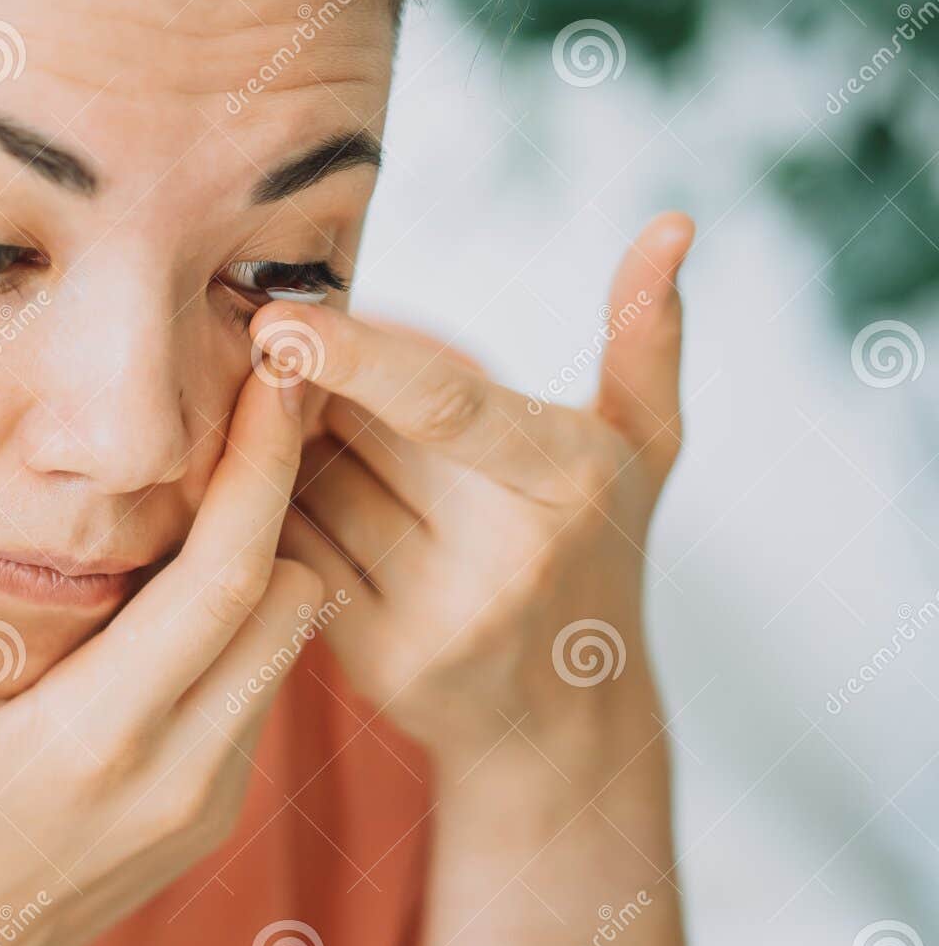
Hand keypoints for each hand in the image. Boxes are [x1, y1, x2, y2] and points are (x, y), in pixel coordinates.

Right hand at [0, 366, 320, 945]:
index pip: (223, 583)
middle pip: (286, 602)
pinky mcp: (203, 814)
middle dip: (283, 497)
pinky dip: (244, 622)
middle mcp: (176, 777)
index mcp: (93, 746)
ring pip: (284, 645)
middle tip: (254, 404)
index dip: (260, 471)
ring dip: (266, 561)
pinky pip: (258, 689)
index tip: (280, 377)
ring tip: (210, 481)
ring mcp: (201, 802)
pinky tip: (175, 587)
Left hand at [265, 213, 694, 769]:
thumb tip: (674, 223)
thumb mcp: (644, 448)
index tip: (277, 319)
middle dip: (316, 390)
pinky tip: (287, 497)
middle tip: (305, 364)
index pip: (444, 405)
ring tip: (320, 442)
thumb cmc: (597, 548)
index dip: (355, 356)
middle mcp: (507, 559)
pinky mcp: (375, 664)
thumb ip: (645, 337)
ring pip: (306, 494)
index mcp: (568, 480)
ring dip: (289, 450)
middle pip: (354, 438)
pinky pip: (287, 554)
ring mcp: (437, 621)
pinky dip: (271, 512)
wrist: (562, 722)